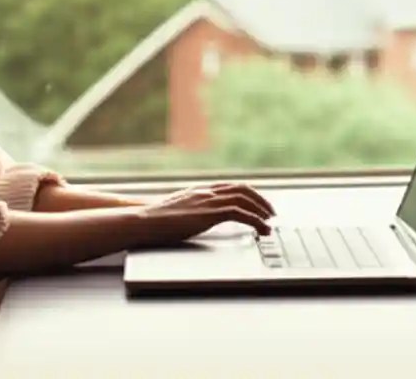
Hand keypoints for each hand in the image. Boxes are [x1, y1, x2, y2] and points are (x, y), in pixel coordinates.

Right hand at [132, 182, 276, 246]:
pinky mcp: (210, 213)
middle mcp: (207, 191)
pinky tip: (262, 230)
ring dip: (261, 211)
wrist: (144, 219)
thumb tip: (198, 217)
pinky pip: (241, 213)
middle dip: (260, 200)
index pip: (232, 186)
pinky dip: (256, 221)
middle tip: (270, 213)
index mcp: (201, 190)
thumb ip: (192, 208)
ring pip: (245, 199)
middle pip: (243, 189)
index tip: (258, 204)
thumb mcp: (179, 209)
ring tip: (269, 223)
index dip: (249, 194)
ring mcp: (209, 200)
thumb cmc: (156, 219)